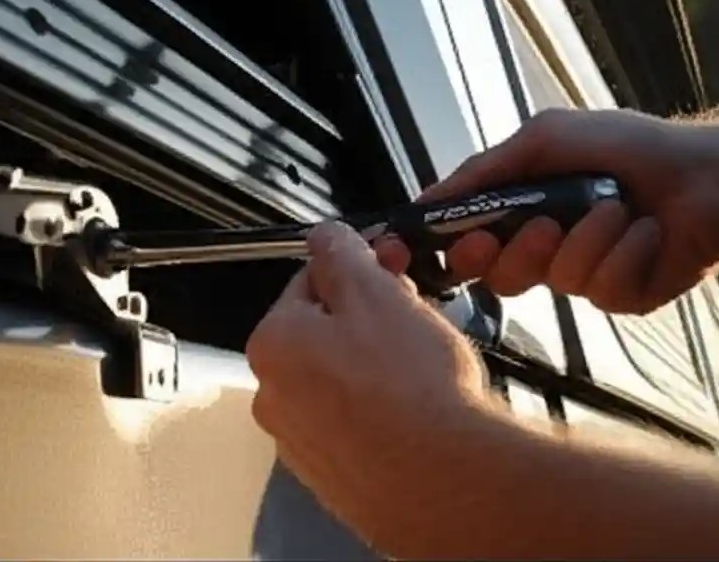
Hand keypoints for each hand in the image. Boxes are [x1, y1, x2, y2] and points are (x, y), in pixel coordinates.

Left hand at [245, 221, 495, 545]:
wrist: (446, 483)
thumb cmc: (411, 387)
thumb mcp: (375, 291)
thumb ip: (341, 252)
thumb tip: (326, 235)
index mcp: (272, 343)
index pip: (308, 282)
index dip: (357, 271)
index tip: (390, 272)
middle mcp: (273, 397)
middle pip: (322, 334)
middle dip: (368, 320)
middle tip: (415, 320)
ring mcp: (302, 444)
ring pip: (340, 382)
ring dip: (376, 367)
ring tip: (422, 372)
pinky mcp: (336, 478)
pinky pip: (357, 427)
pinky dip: (383, 414)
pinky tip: (417, 414)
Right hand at [383, 108, 718, 314]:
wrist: (707, 176)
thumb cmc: (629, 148)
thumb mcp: (546, 139)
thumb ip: (484, 171)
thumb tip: (426, 200)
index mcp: (521, 211)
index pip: (467, 244)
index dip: (453, 250)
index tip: (456, 242)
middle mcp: (544, 248)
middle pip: (498, 276)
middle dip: (517, 250)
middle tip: (542, 226)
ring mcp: (581, 276)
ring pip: (555, 279)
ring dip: (590, 236)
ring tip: (619, 207)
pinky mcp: (619, 297)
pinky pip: (602, 288)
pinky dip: (626, 252)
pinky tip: (648, 231)